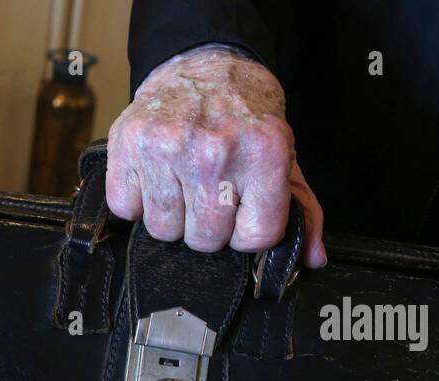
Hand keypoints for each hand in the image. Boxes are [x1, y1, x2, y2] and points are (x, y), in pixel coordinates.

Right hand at [106, 44, 326, 266]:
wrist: (201, 63)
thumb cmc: (244, 115)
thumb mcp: (284, 155)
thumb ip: (302, 209)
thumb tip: (313, 258)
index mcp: (264, 153)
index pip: (254, 237)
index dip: (247, 232)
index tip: (242, 211)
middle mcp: (215, 151)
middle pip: (205, 240)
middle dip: (207, 225)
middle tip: (209, 192)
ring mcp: (167, 148)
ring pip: (163, 231)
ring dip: (171, 215)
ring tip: (181, 183)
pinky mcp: (128, 145)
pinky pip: (125, 209)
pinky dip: (136, 201)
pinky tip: (154, 176)